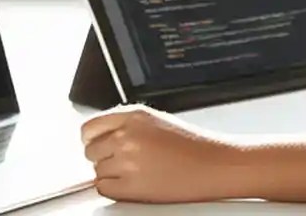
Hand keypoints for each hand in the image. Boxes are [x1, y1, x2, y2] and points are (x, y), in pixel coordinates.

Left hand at [81, 104, 239, 202]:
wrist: (215, 165)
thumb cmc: (194, 145)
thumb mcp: (157, 122)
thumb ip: (127, 125)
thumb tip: (102, 137)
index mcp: (134, 116)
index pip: (90, 127)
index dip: (92, 139)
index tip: (96, 145)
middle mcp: (127, 135)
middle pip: (90, 151)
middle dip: (103, 158)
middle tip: (124, 161)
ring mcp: (127, 160)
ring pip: (97, 171)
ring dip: (111, 174)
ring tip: (137, 172)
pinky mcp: (131, 185)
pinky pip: (104, 189)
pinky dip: (115, 189)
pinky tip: (135, 183)